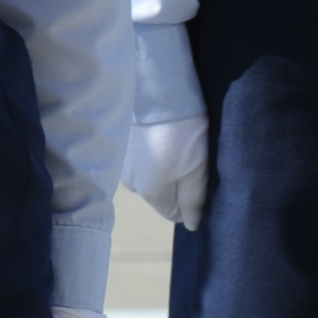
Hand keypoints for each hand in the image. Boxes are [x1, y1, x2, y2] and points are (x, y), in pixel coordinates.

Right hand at [125, 114, 211, 228]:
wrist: (158, 93)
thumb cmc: (183, 134)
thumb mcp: (198, 169)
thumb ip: (194, 200)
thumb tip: (191, 224)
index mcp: (151, 192)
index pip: (173, 214)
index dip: (189, 200)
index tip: (196, 177)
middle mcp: (131, 184)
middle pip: (160, 195)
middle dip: (175, 183)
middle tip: (188, 159)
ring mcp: (123, 164)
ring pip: (150, 177)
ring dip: (162, 167)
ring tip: (174, 145)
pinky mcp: (120, 146)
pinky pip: (141, 161)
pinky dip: (151, 153)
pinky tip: (159, 137)